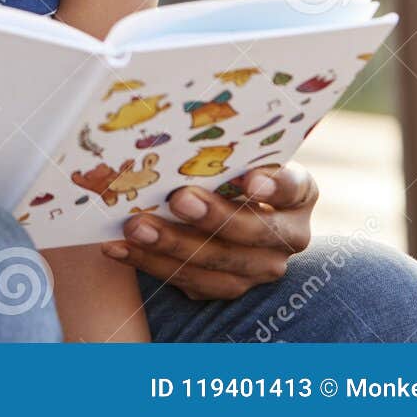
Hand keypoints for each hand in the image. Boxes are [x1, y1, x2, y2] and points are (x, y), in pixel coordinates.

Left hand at [100, 163, 316, 300]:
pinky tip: (118, 247)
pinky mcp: (227, 286)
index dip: (275, 186)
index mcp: (298, 193)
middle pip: (255, 232)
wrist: (216, 203)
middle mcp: (288, 235)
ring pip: (219, 266)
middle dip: (214, 218)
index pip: (294, 188)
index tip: (250, 180)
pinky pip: (189, 282)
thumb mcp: (234, 153)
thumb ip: (223, 150)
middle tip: (179, 199)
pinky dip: (150, 263)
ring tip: (136, 227)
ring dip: (172, 246)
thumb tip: (183, 130)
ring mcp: (260, 268)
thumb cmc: (225, 165)